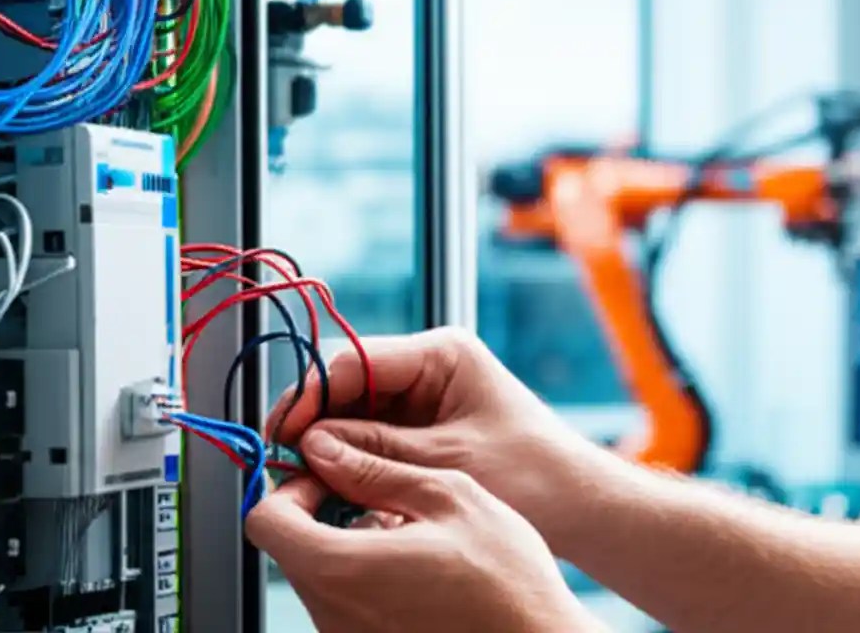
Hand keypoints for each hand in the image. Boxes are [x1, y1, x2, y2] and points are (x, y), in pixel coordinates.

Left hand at [246, 429, 601, 632]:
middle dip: (325, 514)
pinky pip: (347, 605)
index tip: (331, 474)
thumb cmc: (507, 581)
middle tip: (382, 498)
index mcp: (342, 568)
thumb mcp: (449, 498)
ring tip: (413, 537)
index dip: (292, 487)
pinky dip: (370, 580)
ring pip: (321, 576)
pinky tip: (421, 571)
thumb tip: (325, 447)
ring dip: (351, 547)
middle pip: (291, 549)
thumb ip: (376, 470)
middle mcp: (331, 614)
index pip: (264, 520)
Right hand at [267, 327, 608, 544]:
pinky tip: (329, 485)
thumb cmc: (534, 473)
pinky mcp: (421, 431)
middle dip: (314, 422)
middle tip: (282, 462)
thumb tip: (307, 444)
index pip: (355, 360)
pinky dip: (349, 462)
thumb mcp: (447, 461)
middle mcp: (428, 368)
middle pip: (347, 385)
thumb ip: (374, 451)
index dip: (310, 395)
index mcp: (442, 352)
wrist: (577, 506)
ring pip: (353, 415)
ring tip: (301, 479)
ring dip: (328, 445)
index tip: (282, 433)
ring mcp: (424, 399)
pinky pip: (370, 439)